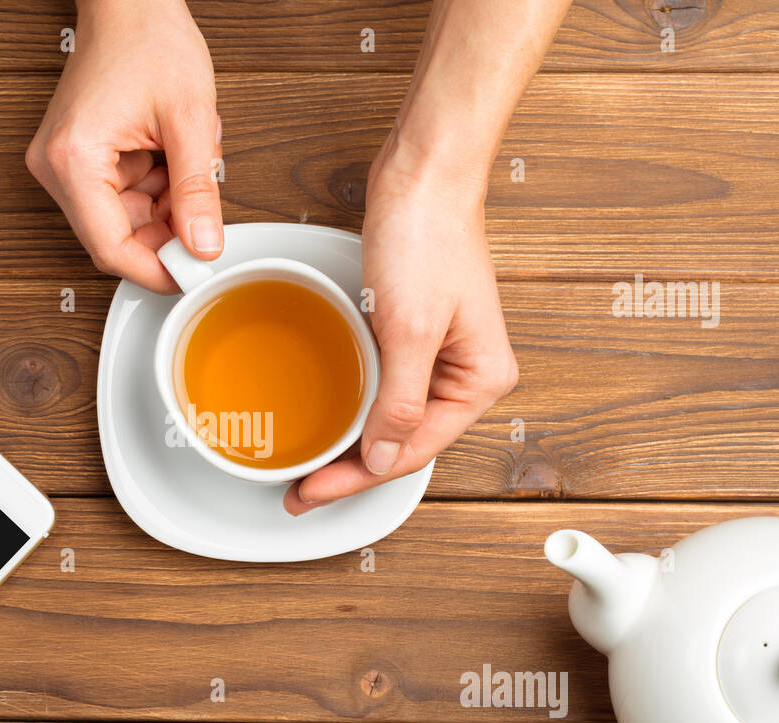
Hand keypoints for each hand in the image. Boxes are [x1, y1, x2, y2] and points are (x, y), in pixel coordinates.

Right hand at [25, 0, 222, 293]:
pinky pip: (122, 197)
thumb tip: (204, 245)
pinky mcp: (78, 160)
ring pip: (124, 219)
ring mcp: (64, 165)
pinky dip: (156, 187)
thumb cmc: (149, 39)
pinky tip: (170, 152)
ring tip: (183, 155)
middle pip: (117, 236)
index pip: (110, 248)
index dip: (156, 270)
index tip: (192, 276)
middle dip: (166, 229)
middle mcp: (56, 167)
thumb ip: (198, 190)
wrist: (129, 1)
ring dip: (165, 203)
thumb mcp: (190, 119)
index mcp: (73, 160)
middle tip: (204, 208)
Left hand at [284, 147, 518, 514]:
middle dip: (351, 471)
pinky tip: (330, 419)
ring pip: (392, 421)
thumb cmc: (427, 237)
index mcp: (479, 381)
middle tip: (299, 491)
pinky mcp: (417, 336)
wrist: (424, 175)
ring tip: (308, 468)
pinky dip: (356, 409)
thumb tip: (381, 456)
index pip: (411, 451)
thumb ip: (400, 401)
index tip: (310, 491)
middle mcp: (466, 376)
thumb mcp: (411, 329)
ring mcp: (442, 357)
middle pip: (402, 444)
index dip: (356, 479)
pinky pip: (384, 389)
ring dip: (352, 445)